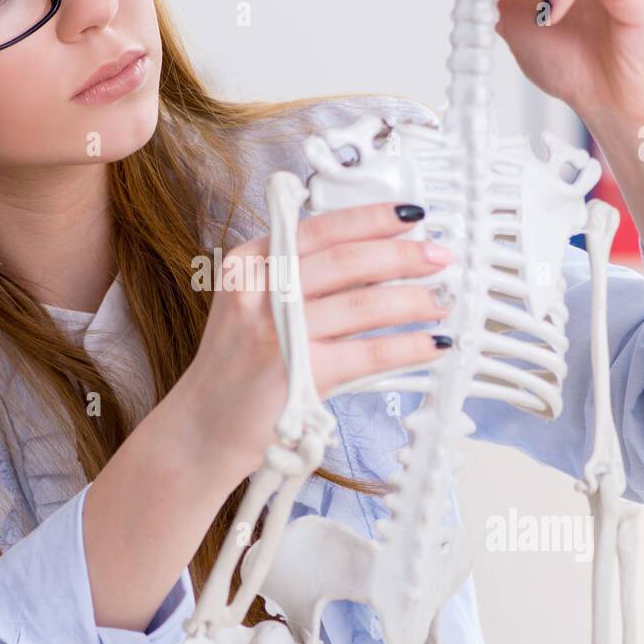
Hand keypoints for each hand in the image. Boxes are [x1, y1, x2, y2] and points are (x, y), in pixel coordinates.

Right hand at [175, 201, 452, 482]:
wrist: (203, 427)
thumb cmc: (237, 366)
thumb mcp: (251, 304)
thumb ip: (295, 277)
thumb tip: (375, 258)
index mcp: (248, 263)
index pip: (319, 229)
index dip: (371, 218)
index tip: (409, 216)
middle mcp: (259, 292)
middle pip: (346, 260)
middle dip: (402, 256)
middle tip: (439, 257)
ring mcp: (277, 333)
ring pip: (362, 304)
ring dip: (412, 301)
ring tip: (440, 302)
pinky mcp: (298, 374)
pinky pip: (368, 352)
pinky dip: (407, 347)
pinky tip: (431, 344)